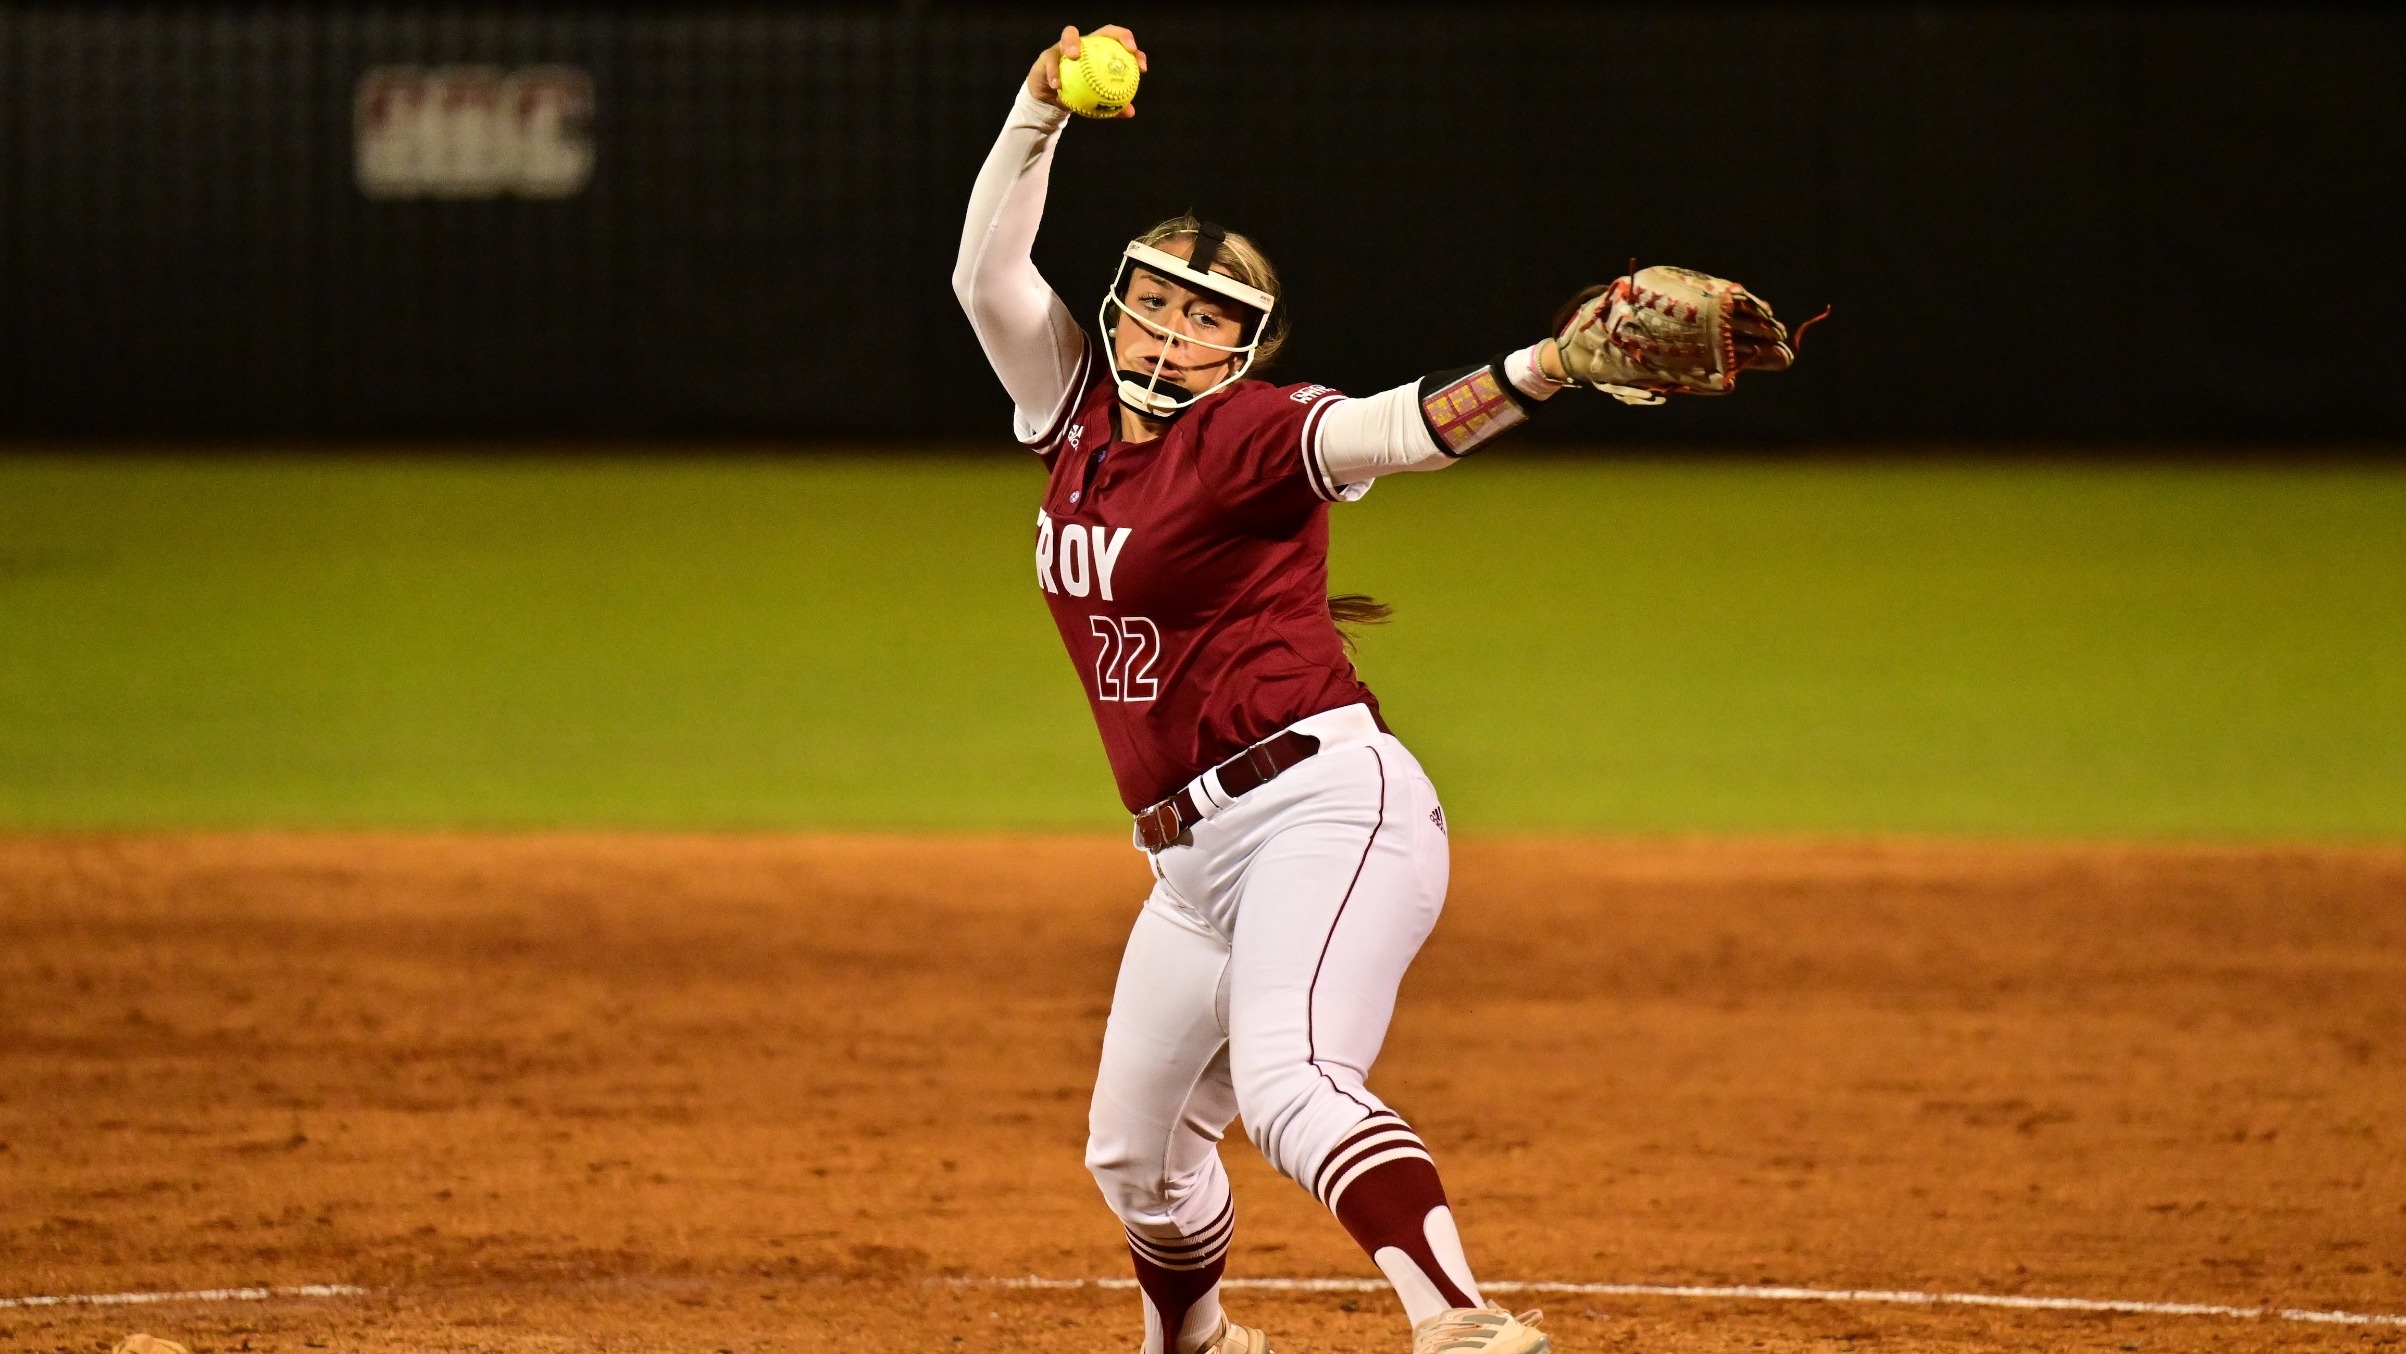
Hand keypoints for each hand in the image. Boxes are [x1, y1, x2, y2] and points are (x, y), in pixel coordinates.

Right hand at [1026, 23, 1147, 117]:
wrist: (1051, 100)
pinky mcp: (1047, 56)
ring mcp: (1064, 46)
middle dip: (1116, 35)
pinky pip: (1050, 61)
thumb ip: (1112, 105)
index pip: (1119, 42)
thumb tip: (1130, 112)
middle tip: (1125, 50)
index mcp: (1099, 51)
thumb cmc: (1078, 96)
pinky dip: (1054, 73)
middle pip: (1102, 31)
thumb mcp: (1096, 101)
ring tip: (1074, 56)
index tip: (1141, 65)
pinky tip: (1057, 86)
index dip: (1133, 48)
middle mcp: (1085, 44)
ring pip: (1069, 34)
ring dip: (1072, 43)